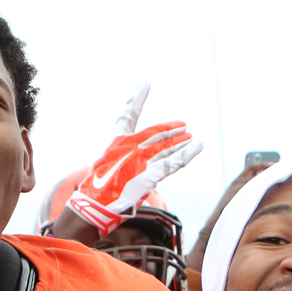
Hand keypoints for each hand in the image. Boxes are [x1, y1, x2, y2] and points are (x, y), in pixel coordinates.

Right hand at [67, 82, 202, 238]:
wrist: (93, 207)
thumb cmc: (97, 191)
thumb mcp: (107, 170)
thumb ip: (123, 162)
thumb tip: (135, 166)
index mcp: (115, 143)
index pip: (127, 116)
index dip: (136, 99)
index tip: (144, 83)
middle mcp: (128, 147)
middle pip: (155, 133)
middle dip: (170, 128)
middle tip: (183, 125)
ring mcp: (138, 159)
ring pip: (167, 146)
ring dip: (181, 141)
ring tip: (191, 136)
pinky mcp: (148, 174)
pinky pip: (173, 162)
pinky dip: (187, 154)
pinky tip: (198, 146)